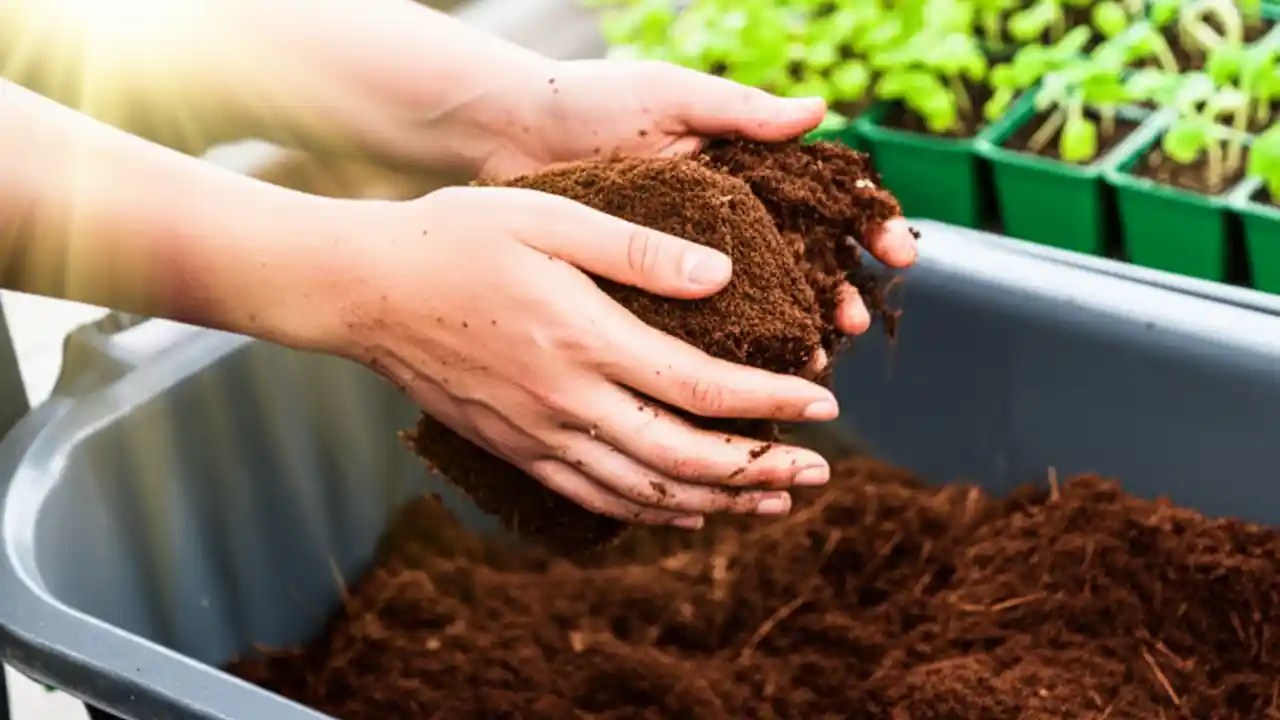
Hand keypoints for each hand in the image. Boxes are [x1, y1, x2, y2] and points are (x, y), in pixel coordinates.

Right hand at [332, 186, 843, 526]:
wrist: (367, 289)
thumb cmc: (459, 238)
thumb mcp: (553, 217)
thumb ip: (640, 249)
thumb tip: (724, 277)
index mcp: (587, 339)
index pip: (702, 388)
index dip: (771, 403)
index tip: (823, 401)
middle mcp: (568, 402)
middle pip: (686, 456)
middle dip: (761, 469)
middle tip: (820, 472)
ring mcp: (540, 435)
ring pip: (646, 491)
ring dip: (718, 502)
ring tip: (773, 502)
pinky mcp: (517, 450)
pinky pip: (596, 497)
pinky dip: (652, 511)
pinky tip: (686, 512)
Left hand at [482, 59, 917, 334]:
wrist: (504, 135)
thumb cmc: (588, 102)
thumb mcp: (666, 97)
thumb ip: (738, 110)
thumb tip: (820, 111)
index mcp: (740, 170)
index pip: (822, 201)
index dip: (865, 227)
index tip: (899, 253)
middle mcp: (722, 221)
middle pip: (803, 263)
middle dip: (838, 293)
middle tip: (857, 322)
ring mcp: (685, 261)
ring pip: (760, 306)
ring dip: (794, 334)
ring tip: (817, 361)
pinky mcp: (645, 294)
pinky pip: (698, 330)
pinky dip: (729, 356)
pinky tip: (748, 383)